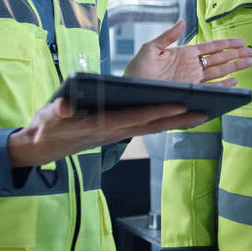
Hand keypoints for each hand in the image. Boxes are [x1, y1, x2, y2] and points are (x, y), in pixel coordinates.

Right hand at [8, 98, 206, 168]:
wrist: (44, 146)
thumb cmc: (48, 126)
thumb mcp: (48, 117)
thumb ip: (56, 112)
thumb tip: (63, 107)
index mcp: (102, 125)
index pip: (136, 117)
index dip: (158, 110)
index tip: (180, 104)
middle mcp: (116, 131)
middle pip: (154, 125)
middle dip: (180, 119)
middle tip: (207, 112)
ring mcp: (120, 134)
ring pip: (155, 128)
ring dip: (179, 122)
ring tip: (205, 114)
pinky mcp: (120, 133)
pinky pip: (148, 128)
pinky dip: (167, 122)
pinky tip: (183, 116)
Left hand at [125, 19, 251, 85]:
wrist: (130, 92)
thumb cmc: (137, 71)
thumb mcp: (150, 48)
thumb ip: (168, 36)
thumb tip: (181, 20)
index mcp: (185, 53)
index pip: (212, 47)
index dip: (227, 44)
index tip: (241, 41)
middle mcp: (192, 66)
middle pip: (220, 59)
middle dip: (237, 55)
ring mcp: (193, 79)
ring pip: (219, 72)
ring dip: (235, 68)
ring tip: (249, 63)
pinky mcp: (191, 91)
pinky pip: (211, 88)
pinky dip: (223, 85)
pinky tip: (234, 81)